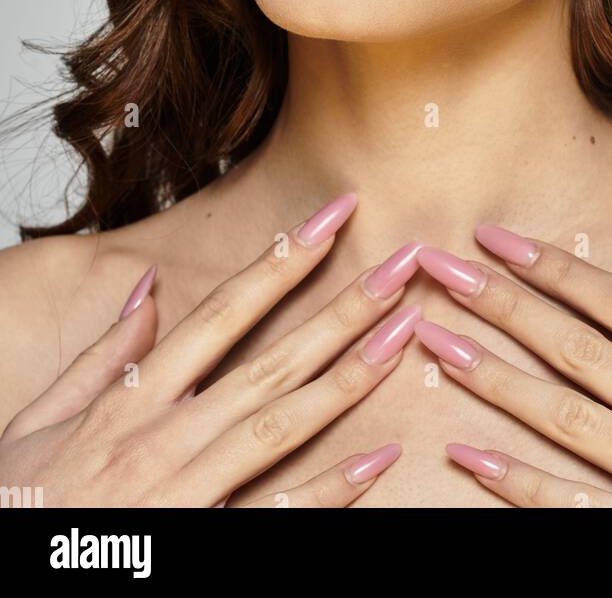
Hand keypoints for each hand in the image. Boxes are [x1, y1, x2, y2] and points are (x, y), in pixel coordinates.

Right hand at [1, 194, 422, 507]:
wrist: (2, 578)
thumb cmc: (20, 506)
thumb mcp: (38, 423)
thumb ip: (101, 357)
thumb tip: (147, 289)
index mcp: (132, 399)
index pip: (223, 312)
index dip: (284, 259)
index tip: (335, 216)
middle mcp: (165, 437)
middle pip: (271, 360)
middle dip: (342, 309)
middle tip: (403, 265)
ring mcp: (186, 494)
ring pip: (281, 425)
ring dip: (348, 378)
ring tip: (405, 334)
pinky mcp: (201, 545)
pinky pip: (276, 518)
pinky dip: (329, 490)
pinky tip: (379, 459)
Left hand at [413, 223, 611, 507]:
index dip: (557, 270)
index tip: (500, 240)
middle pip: (580, 351)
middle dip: (504, 305)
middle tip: (440, 270)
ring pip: (568, 419)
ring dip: (495, 378)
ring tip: (436, 341)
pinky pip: (578, 509)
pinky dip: (519, 481)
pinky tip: (468, 455)